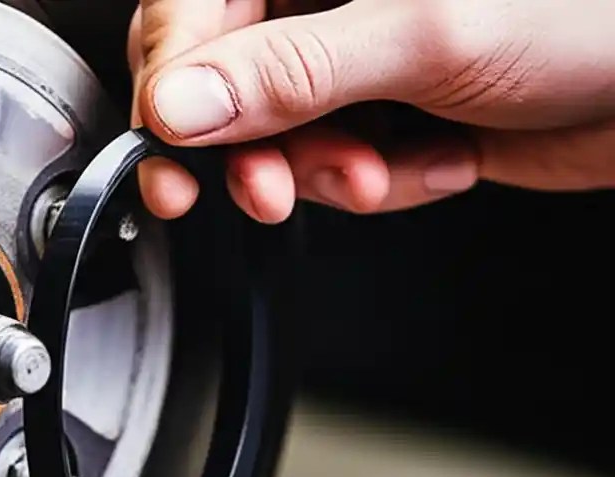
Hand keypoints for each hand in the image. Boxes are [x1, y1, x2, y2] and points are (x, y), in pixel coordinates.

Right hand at [128, 0, 614, 222]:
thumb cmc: (590, 15)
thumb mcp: (424, 36)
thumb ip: (290, 71)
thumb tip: (180, 105)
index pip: (192, 12)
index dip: (173, 84)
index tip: (176, 147)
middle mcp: (325, 0)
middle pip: (224, 82)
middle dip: (251, 148)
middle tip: (266, 189)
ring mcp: (356, 57)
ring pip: (278, 135)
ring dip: (326, 172)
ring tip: (382, 170)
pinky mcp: (387, 109)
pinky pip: (337, 163)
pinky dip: (382, 179)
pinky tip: (438, 159)